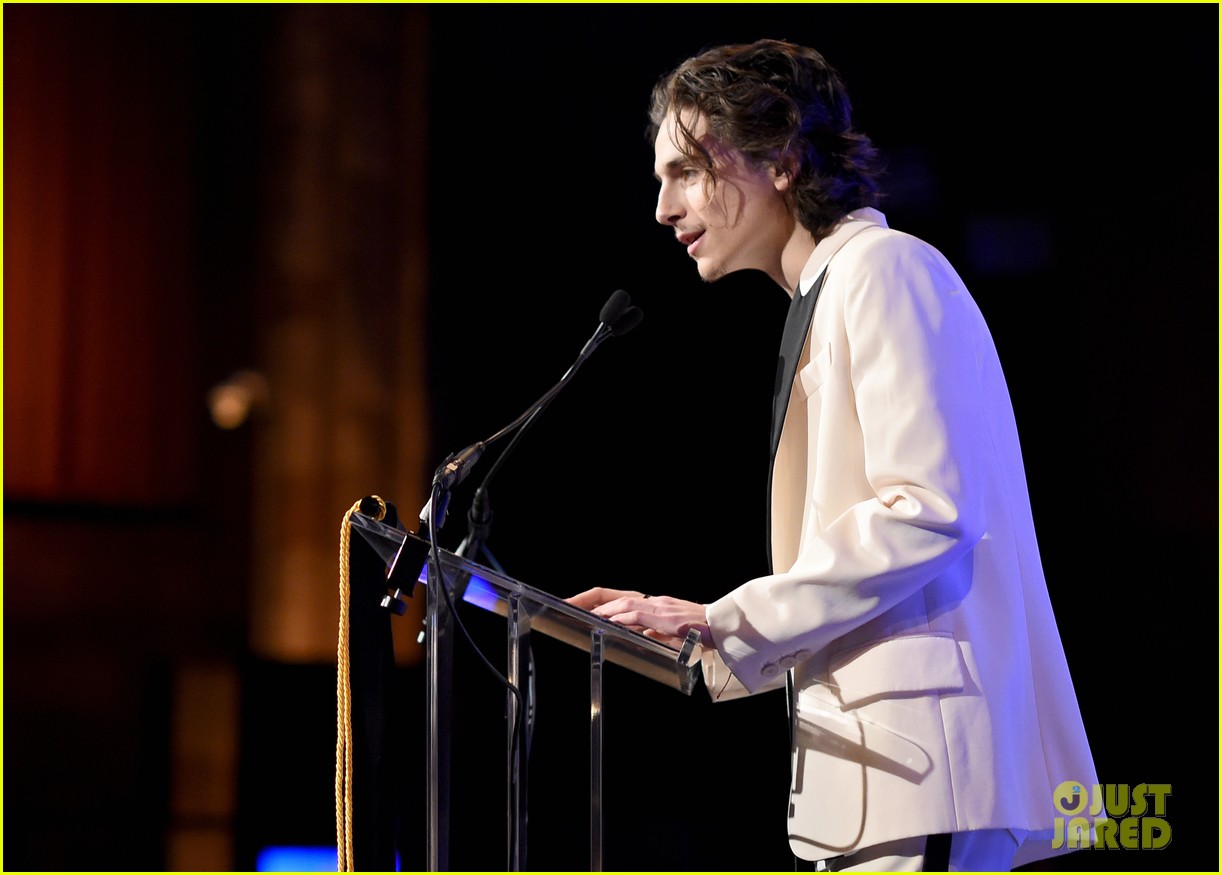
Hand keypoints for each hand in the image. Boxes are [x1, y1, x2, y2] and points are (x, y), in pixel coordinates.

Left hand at [565, 587, 712, 648]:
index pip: (619, 600)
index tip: (577, 608)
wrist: (725, 626)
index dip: (596, 603)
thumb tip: (641, 637)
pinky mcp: (665, 616)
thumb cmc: (703, 632)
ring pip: (622, 603)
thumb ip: (655, 634)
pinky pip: (637, 614)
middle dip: (587, 599)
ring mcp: (659, 606)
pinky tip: (606, 620)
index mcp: (654, 605)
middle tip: (566, 605)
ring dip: (598, 608)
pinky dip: (619, 616)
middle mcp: (654, 601)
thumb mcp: (672, 634)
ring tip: (578, 612)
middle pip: (613, 596)